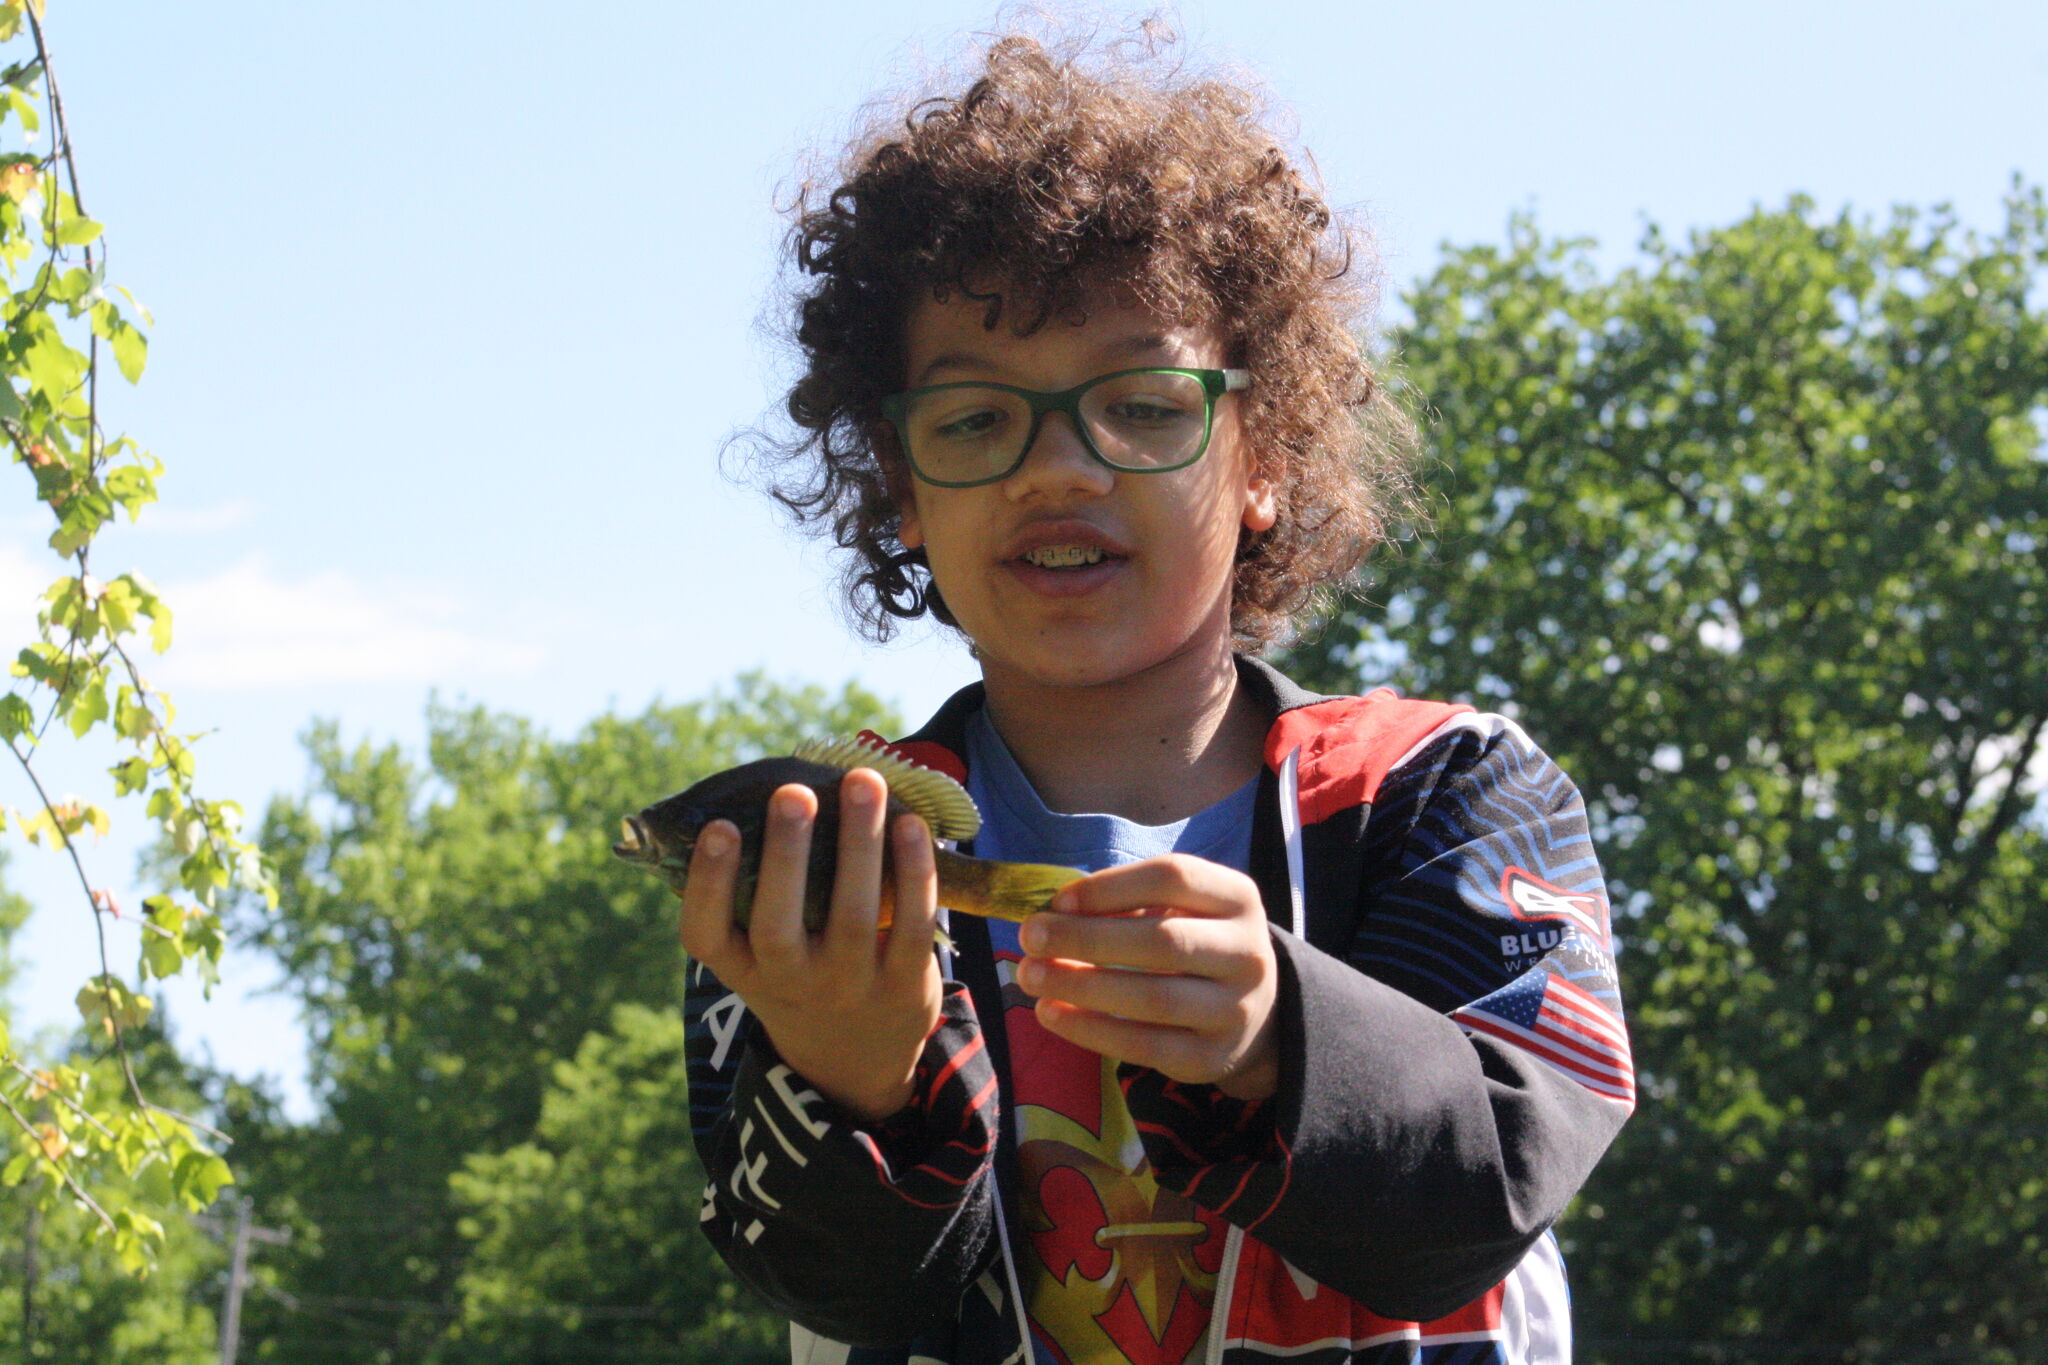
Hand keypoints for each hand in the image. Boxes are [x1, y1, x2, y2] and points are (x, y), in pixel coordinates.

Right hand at [677, 767, 943, 1121]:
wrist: (854, 1060)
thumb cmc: (800, 974)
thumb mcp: (763, 956)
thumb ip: (758, 895)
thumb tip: (776, 789)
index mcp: (742, 969)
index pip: (707, 936)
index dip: (708, 883)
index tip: (719, 826)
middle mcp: (790, 983)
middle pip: (779, 925)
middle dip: (785, 855)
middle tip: (793, 792)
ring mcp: (848, 988)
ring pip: (852, 916)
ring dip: (858, 844)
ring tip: (861, 782)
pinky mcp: (903, 986)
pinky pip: (911, 926)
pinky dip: (914, 873)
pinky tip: (911, 824)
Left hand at [1015, 854, 1280, 1100]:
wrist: (1252, 1012)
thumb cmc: (1195, 943)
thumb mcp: (1178, 909)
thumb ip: (1124, 904)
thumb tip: (1052, 914)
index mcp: (1238, 899)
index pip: (1173, 878)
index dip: (1109, 887)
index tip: (1058, 901)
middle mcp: (1248, 953)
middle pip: (1163, 941)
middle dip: (1087, 938)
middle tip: (1030, 937)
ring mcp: (1234, 1009)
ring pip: (1153, 997)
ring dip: (1081, 985)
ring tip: (1030, 975)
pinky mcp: (1211, 1057)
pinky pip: (1145, 1045)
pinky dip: (1090, 1029)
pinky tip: (1050, 1012)